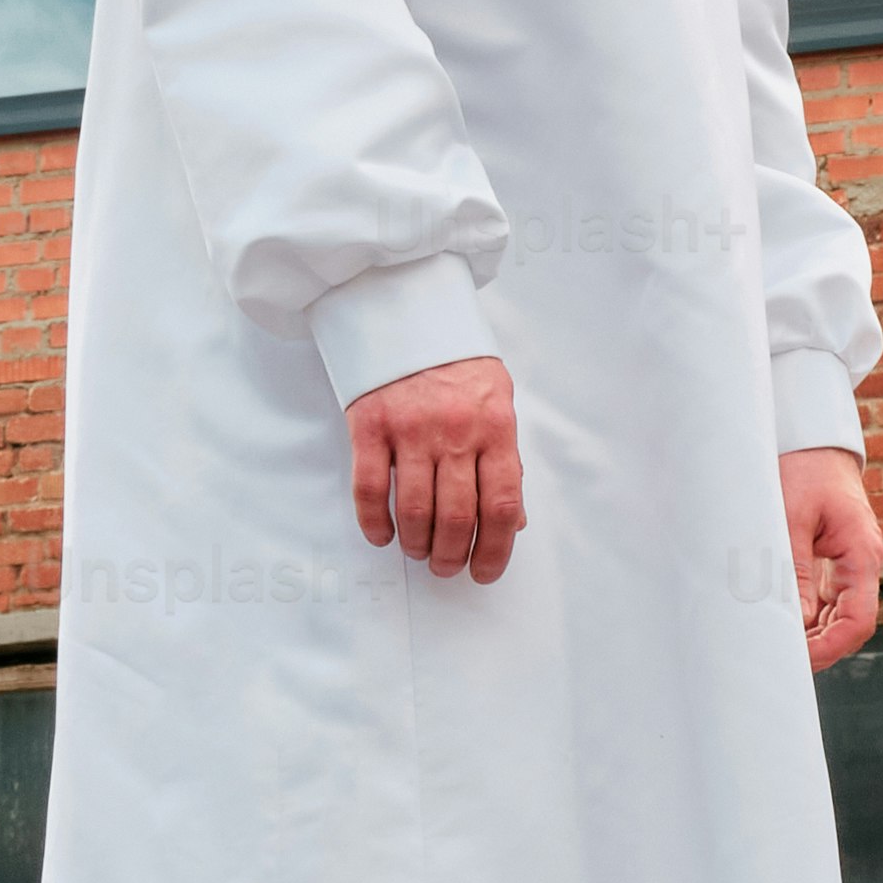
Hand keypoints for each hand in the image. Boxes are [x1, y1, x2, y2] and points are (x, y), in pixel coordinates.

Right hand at [349, 353, 523, 581]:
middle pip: (457, 516)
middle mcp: (454, 432)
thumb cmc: (458, 364)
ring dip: (417, 543)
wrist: (409, 311)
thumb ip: (504, 461)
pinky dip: (374, 522)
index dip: (496, 550)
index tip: (485, 571)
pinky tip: (383, 536)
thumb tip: (513, 520)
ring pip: (413, 509)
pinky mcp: (370, 425)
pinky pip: (369, 488)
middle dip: (453, 555)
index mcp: (495, 428)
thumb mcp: (498, 402)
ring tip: (419, 551)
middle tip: (447, 567)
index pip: (501, 505)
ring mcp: (410, 429)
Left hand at [782, 445, 882, 670]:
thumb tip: (797, 623)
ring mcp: (852, 563)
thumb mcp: (790, 519)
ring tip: (779, 645)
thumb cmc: (802, 471)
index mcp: (862, 553)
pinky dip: (810, 617)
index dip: (832, 647)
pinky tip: (785, 623)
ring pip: (840, 615)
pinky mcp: (837, 560)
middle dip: (821, 648)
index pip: (859, 620)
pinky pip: (829, 600)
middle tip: (781, 662)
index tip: (800, 662)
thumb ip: (794, 571)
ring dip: (814, 634)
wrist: (812, 442)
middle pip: (852, 624)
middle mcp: (863, 562)